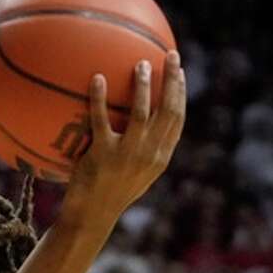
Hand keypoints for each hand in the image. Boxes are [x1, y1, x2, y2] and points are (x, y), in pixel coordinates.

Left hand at [60, 52, 186, 230]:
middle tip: (170, 55)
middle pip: (169, 111)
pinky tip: (95, 78)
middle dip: (173, 81)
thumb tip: (140, 121)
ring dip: (143, 85)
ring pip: (142, 113)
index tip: (180, 72)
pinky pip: (101, 120)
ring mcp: (128, 155)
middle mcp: (150, 155)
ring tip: (140, 63)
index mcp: (160, 158)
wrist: (91, 217)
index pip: (178, 120)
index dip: (181, 94)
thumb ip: (142, 150)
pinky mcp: (103, 155)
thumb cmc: (109, 193)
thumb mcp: (134, 173)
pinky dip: (99, 97)